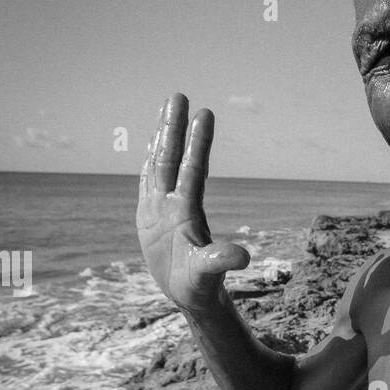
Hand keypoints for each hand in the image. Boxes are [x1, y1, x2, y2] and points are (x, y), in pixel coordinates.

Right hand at [136, 93, 249, 312]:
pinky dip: (147, 162)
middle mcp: (175, 204)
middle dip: (174, 128)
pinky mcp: (148, 217)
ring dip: (161, 137)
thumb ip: (220, 261)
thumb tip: (243, 256)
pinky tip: (150, 145)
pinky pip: (147, 183)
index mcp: (187, 212)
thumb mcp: (208, 274)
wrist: (190, 295)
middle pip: (173, 158)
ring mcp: (161, 208)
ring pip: (159, 165)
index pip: (193, 170)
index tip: (204, 113)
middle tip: (178, 94)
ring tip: (167, 107)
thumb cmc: (200, 286)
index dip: (197, 143)